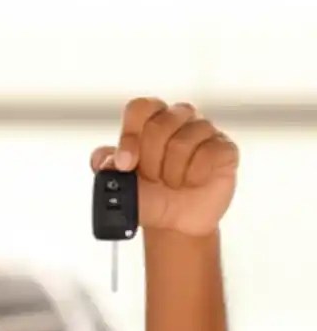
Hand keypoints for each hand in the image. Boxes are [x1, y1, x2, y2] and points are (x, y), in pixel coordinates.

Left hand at [90, 97, 238, 236]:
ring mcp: (204, 131)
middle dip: (150, 161)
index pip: (140, 107)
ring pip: (183, 140)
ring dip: (171, 172)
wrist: (173, 222)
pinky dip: (195, 175)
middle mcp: (177, 119)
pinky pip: (209, 153)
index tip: (126, 164)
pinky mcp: (225, 148)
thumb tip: (109, 160)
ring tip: (172, 182)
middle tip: (152, 178)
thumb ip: (106, 166)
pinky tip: (192, 182)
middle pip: (159, 125)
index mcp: (149, 120)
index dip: (131, 134)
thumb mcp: (118, 183)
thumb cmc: (148, 195)